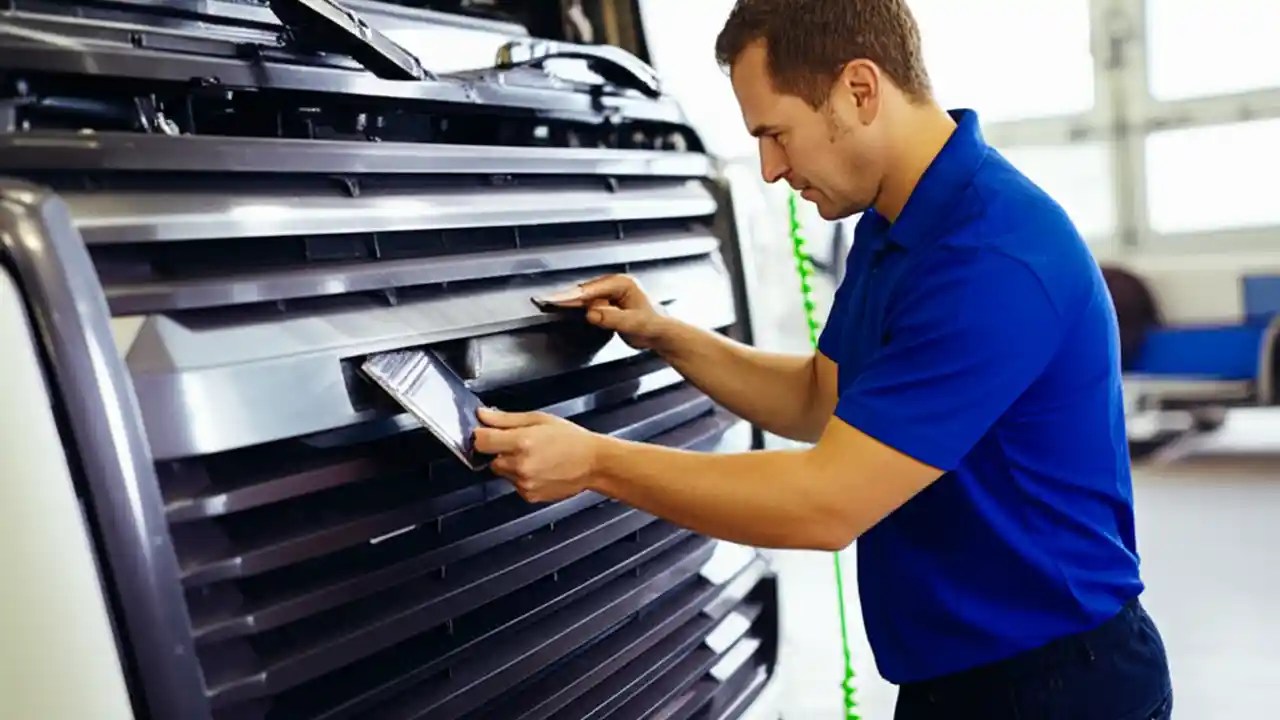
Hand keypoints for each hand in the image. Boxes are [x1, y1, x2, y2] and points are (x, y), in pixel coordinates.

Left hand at [473, 408, 602, 502]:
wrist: (593, 463)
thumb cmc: (571, 439)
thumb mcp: (539, 419)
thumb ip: (506, 419)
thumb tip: (482, 415)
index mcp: (521, 441)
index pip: (481, 441)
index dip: (482, 435)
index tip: (488, 433)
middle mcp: (520, 465)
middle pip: (490, 459)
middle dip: (500, 451)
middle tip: (521, 444)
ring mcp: (524, 483)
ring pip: (502, 473)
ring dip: (511, 465)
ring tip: (535, 456)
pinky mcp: (529, 495)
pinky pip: (514, 485)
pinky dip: (521, 478)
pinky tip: (539, 469)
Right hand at [537, 274, 671, 350]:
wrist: (662, 335)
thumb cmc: (654, 326)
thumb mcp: (634, 324)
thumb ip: (613, 319)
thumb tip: (592, 313)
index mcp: (622, 283)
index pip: (591, 289)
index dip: (572, 295)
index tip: (556, 298)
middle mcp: (615, 285)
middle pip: (584, 291)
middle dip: (566, 296)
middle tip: (543, 299)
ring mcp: (610, 294)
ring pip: (584, 296)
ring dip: (568, 300)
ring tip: (547, 301)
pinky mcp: (607, 304)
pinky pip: (587, 303)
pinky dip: (575, 306)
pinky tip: (563, 307)